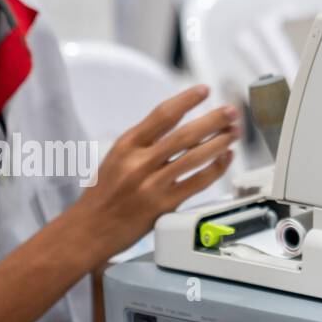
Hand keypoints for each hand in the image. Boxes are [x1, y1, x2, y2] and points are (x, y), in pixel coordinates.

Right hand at [72, 85, 238, 263]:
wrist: (86, 231)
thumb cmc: (103, 194)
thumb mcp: (116, 158)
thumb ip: (145, 141)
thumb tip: (180, 120)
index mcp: (126, 146)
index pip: (162, 115)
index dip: (186, 100)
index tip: (204, 90)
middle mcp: (139, 163)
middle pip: (185, 135)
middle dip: (213, 120)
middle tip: (232, 111)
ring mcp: (152, 185)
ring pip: (195, 157)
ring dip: (220, 142)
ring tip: (234, 132)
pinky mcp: (164, 206)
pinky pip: (198, 182)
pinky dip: (216, 168)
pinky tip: (226, 158)